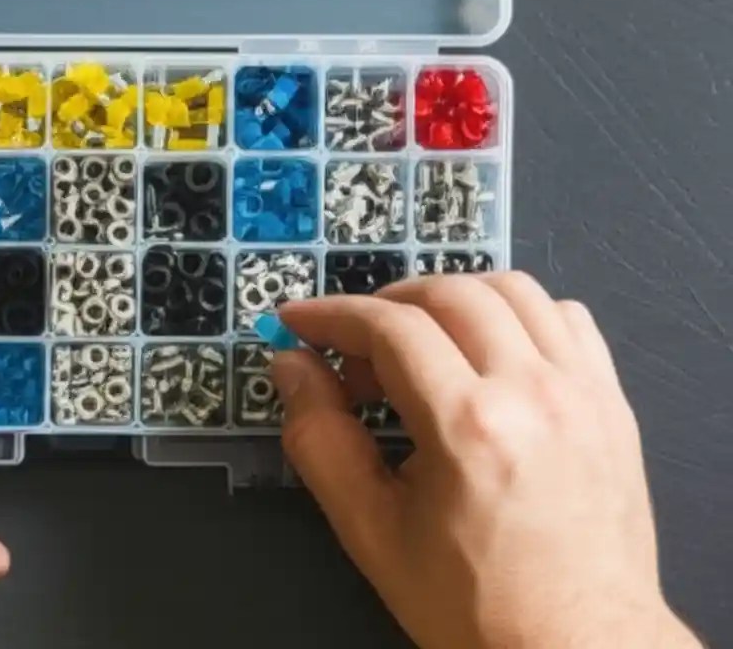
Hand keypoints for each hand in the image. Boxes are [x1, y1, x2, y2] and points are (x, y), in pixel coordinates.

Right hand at [273, 272, 699, 648]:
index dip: (331, 315)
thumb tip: (291, 365)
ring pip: (512, 290)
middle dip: (384, 303)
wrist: (575, 647)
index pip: (390, 327)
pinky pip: (565, 318)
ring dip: (451, 299)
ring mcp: (584, 391)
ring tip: (417, 344)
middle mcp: (534, 391)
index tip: (297, 321)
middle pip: (450, 293)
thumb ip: (320, 439)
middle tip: (352, 353)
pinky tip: (486, 356)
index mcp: (469, 426)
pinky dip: (515, 316)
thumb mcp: (370, 530)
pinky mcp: (612, 402)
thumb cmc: (469, 602)